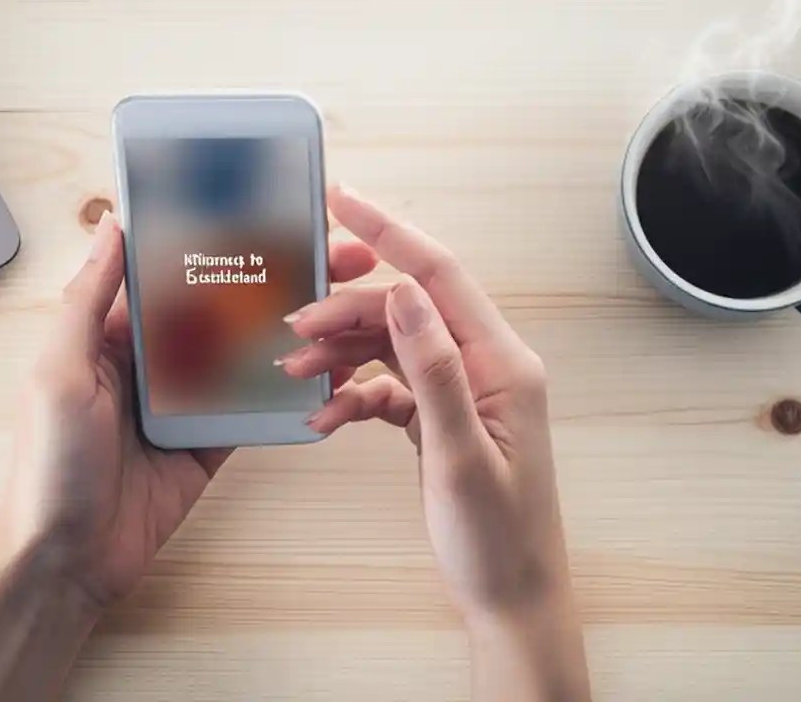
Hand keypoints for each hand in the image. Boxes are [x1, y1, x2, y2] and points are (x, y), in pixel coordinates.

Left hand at [0, 213, 378, 607]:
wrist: (67, 561)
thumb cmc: (49, 465)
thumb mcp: (60, 370)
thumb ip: (89, 298)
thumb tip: (114, 224)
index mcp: (114, 333)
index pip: (178, 271)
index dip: (226, 241)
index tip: (277, 212)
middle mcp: (153, 361)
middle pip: (226, 307)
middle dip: (280, 279)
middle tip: (342, 259)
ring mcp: (185, 403)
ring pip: (248, 354)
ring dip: (294, 332)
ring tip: (349, 309)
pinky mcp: (209, 444)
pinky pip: (255, 409)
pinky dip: (291, 392)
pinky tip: (330, 371)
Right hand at [281, 187, 588, 698]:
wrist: (510, 599)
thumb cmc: (496, 540)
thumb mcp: (460, 456)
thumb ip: (435, 371)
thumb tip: (404, 293)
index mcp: (502, 364)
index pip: (439, 275)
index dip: (389, 232)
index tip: (340, 199)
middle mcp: (485, 366)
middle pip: (405, 309)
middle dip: (345, 311)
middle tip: (290, 326)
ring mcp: (462, 392)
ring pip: (391, 346)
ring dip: (341, 353)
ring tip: (294, 372)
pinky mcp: (441, 417)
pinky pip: (388, 386)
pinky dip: (353, 394)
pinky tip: (322, 416)